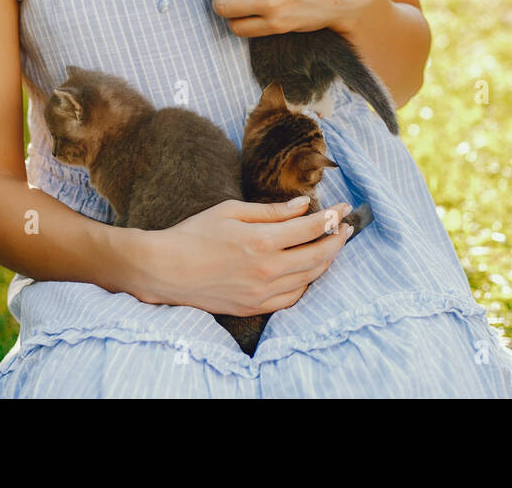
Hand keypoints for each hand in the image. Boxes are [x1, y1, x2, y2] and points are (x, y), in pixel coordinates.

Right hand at [138, 197, 353, 315]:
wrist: (165, 270)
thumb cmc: (194, 234)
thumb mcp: (232, 211)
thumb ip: (272, 211)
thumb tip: (304, 205)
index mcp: (261, 241)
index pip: (311, 228)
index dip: (332, 217)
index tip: (343, 209)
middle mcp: (266, 270)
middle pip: (318, 256)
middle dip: (337, 239)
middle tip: (346, 227)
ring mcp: (261, 293)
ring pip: (309, 278)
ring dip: (326, 261)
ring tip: (332, 245)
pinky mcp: (254, 307)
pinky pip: (292, 298)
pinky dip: (305, 283)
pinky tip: (308, 271)